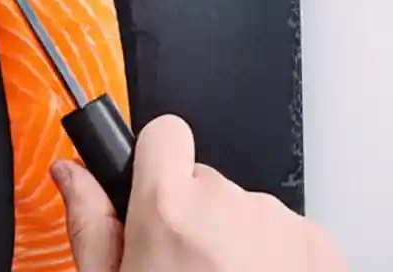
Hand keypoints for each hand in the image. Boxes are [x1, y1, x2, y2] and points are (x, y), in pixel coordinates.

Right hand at [51, 115, 345, 271]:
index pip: (163, 133)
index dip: (154, 159)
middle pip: (203, 182)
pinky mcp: (321, 247)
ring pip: (245, 211)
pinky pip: (285, 235)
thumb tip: (71, 174)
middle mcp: (228, 207)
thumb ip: (90, 225)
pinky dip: (274, 260)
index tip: (151, 189)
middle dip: (193, 216)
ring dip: (234, 242)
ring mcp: (280, 225)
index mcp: (168, 212)